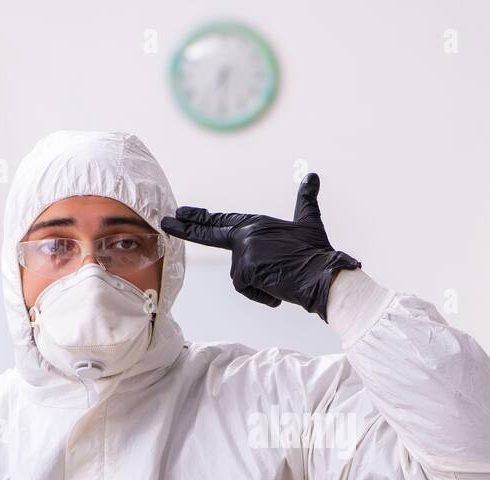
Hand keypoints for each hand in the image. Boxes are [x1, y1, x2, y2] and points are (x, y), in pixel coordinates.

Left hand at [161, 172, 360, 320]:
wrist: (324, 275)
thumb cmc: (318, 252)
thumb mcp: (309, 223)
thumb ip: (306, 200)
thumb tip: (313, 174)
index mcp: (255, 224)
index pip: (221, 221)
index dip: (199, 217)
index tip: (180, 212)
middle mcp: (246, 235)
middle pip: (210, 234)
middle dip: (186, 227)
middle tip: (166, 220)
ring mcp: (245, 252)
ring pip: (241, 278)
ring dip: (259, 285)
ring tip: (281, 279)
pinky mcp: (246, 269)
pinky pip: (247, 288)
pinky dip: (262, 295)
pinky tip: (278, 289)